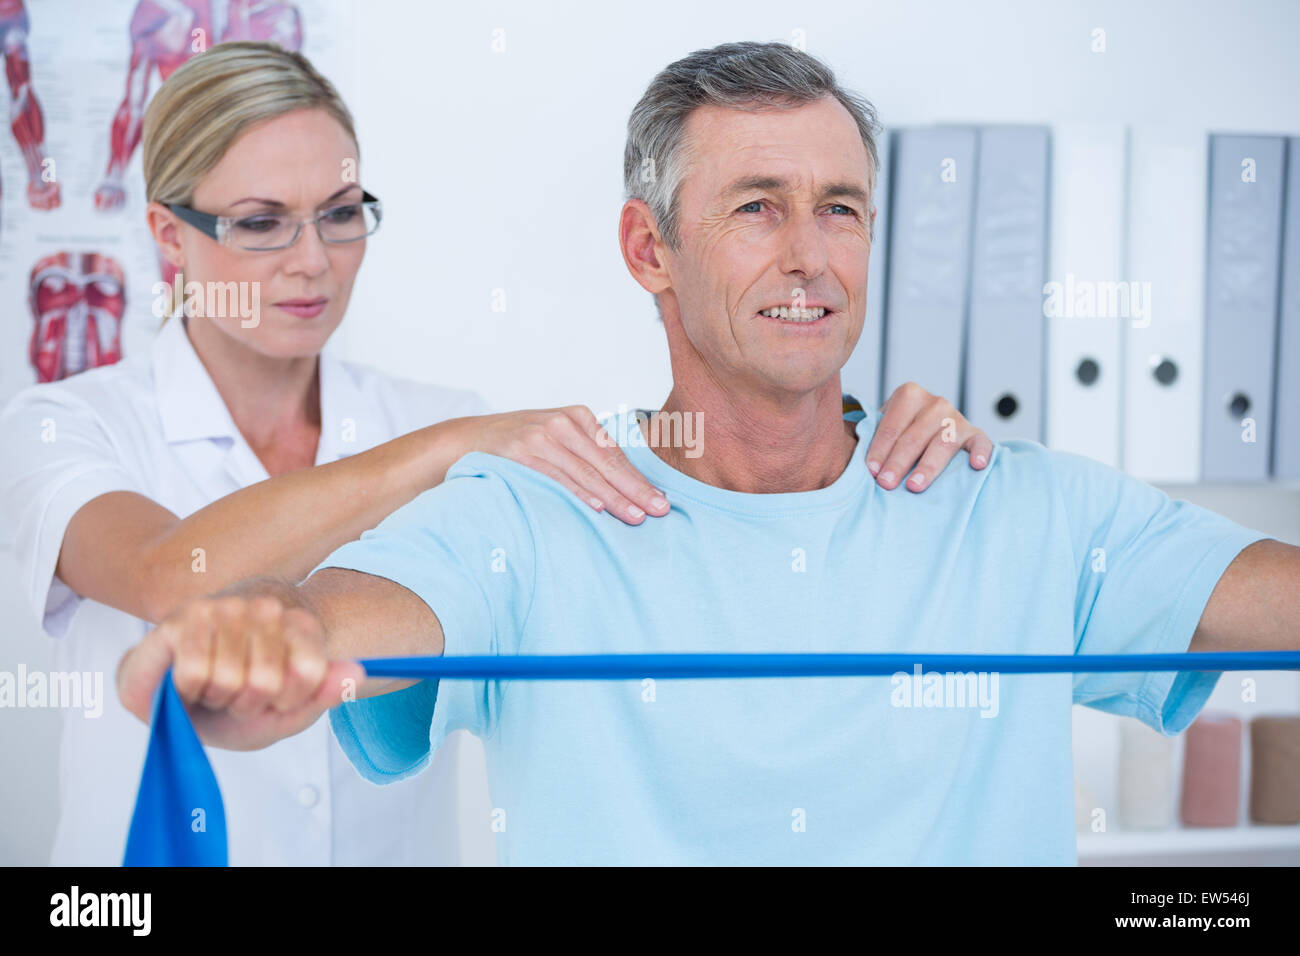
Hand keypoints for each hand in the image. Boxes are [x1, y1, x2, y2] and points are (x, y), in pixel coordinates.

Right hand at [117, 591, 362, 750]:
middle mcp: (266, 608)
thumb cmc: (235, 705)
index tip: (275, 698)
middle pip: (267, 681)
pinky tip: (188, 680)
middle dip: (246, 703)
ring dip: (215, 696)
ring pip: (228, 678)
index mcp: (301, 625)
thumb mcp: (285, 714)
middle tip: (235, 695)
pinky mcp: (183, 616)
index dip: (287, 702)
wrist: (178, 697)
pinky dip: (186, 691)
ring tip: (211, 685)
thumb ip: (322, 696)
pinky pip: (193, 674)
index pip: (310, 673)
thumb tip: (358, 674)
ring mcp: (225, 607)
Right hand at [464, 406, 669, 524]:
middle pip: (607, 463)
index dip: (640, 480)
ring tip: (635, 516)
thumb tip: (629, 486)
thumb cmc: (521, 442)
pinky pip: (556, 478)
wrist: (470, 438)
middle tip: (659, 511)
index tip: (661, 501)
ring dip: (613, 498)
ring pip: (586, 473)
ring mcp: (541, 438)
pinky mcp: (521, 454)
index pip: (616, 455)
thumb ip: (587, 452)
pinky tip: (596, 508)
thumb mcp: (557, 436)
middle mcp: (562, 424)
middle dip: (635, 490)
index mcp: (578, 417)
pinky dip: (578, 494)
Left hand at [864, 382, 993, 491]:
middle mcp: (936, 403)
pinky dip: (981, 452)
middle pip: (914, 436)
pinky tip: (976, 466)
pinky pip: (982, 442)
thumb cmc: (900, 435)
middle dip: (898, 462)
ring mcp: (958, 418)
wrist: (932, 432)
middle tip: (885, 483)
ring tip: (914, 486)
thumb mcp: (883, 428)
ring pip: (943, 443)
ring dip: (928, 466)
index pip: (892, 425)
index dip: (879, 449)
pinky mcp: (976, 434)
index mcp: (909, 395)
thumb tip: (844, 458)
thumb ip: (868, 435)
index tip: (869, 470)